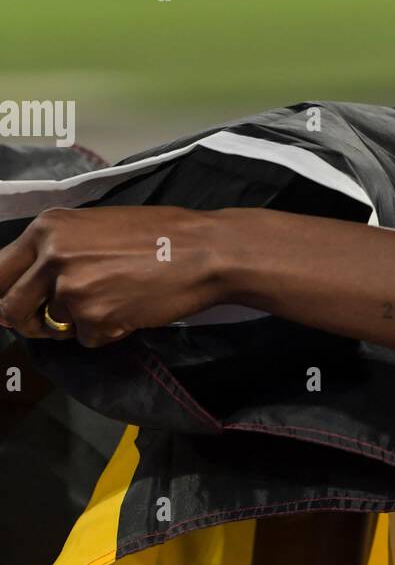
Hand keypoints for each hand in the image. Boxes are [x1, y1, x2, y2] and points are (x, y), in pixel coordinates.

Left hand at [0, 206, 227, 346]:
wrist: (204, 251)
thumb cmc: (160, 234)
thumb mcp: (96, 225)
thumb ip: (58, 249)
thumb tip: (30, 283)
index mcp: (48, 228)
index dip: (4, 295)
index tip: (11, 306)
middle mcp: (51, 257)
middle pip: (11, 308)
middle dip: (29, 321)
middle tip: (50, 322)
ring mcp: (71, 290)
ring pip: (53, 326)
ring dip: (78, 323)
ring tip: (115, 299)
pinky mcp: (95, 320)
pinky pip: (87, 339)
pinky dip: (107, 332)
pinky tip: (131, 309)